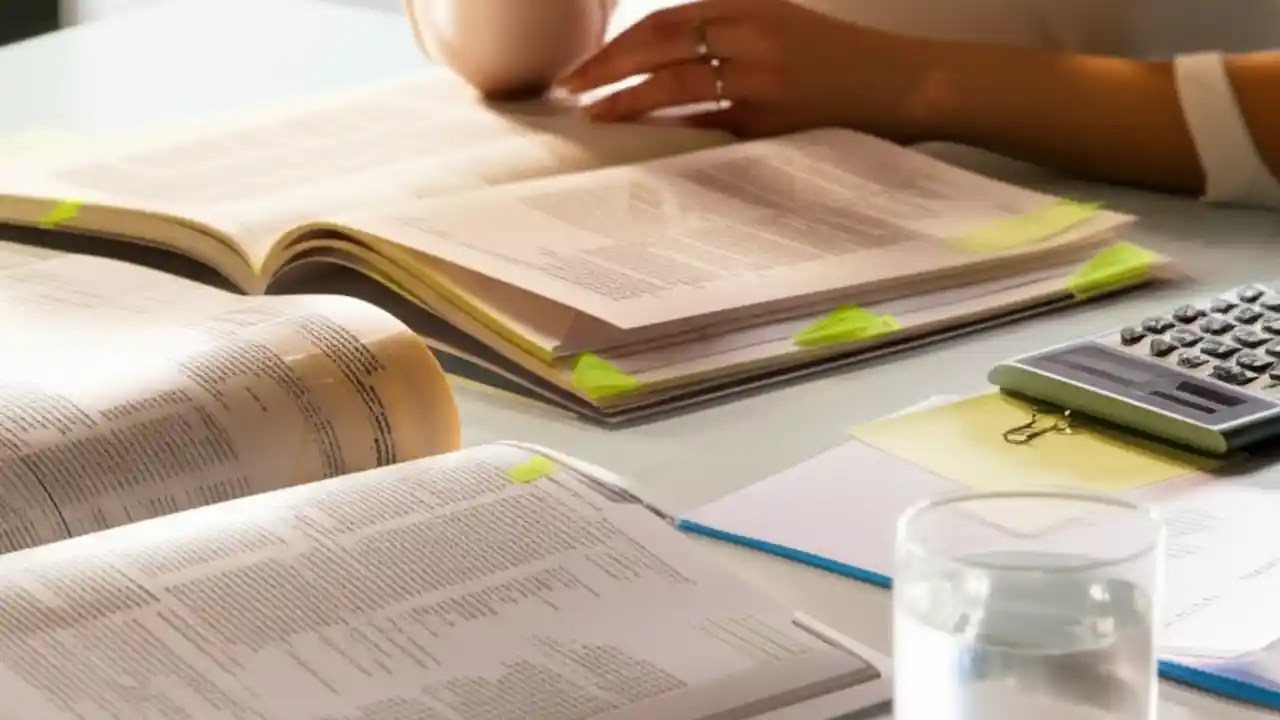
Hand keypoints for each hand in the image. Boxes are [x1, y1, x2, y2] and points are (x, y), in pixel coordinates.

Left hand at [557, 0, 938, 139]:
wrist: (902, 86)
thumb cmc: (839, 60)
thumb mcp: (783, 25)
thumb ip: (728, 32)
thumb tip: (662, 55)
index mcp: (753, 6)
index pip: (668, 19)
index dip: (620, 41)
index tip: (586, 63)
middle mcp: (751, 36)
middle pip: (659, 45)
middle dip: (607, 67)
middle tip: (571, 88)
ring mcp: (759, 80)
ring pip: (674, 86)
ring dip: (626, 101)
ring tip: (594, 114)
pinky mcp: (769, 121)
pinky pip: (705, 124)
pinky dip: (668, 129)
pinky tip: (643, 137)